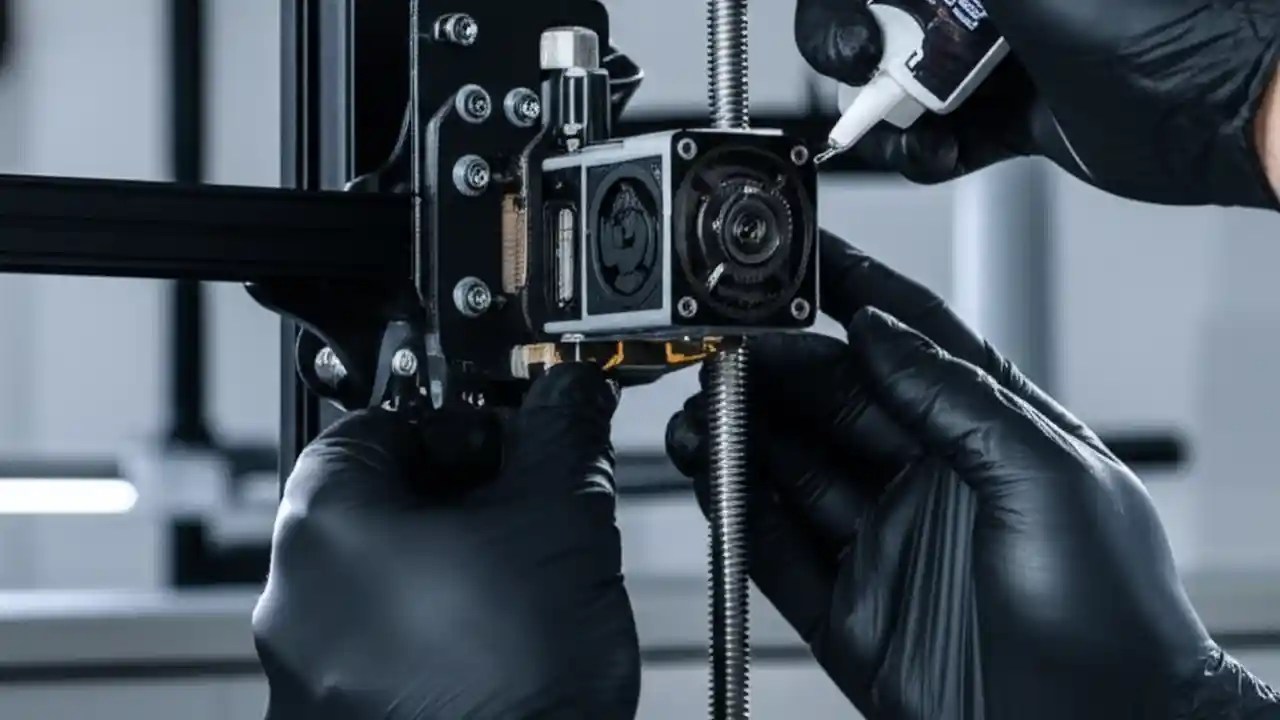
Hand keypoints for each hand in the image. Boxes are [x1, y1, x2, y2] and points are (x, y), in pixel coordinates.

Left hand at [253, 365, 639, 719]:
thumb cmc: (513, 689)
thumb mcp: (559, 524)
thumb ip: (560, 436)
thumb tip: (568, 394)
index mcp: (326, 525)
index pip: (374, 420)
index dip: (451, 417)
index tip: (498, 429)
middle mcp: (295, 597)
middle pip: (380, 500)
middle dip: (460, 492)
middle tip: (524, 504)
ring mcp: (309, 671)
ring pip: (383, 576)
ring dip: (448, 563)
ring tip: (521, 580)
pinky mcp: (338, 719)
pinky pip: (380, 642)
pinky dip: (433, 627)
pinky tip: (497, 640)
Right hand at [667, 232, 1279, 717]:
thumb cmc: (1111, 615)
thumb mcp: (1049, 476)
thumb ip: (956, 397)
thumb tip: (882, 332)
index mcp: (988, 434)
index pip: (911, 341)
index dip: (856, 293)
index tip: (803, 258)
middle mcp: (930, 481)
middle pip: (833, 401)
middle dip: (774, 366)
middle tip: (722, 341)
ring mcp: (884, 543)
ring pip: (792, 470)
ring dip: (741, 432)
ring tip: (697, 403)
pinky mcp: (849, 610)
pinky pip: (774, 547)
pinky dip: (734, 509)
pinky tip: (708, 470)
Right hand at [795, 0, 1279, 207]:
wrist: (1230, 120)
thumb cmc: (1167, 34)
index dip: (846, 1)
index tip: (850, 30)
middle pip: (888, 16)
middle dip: (863, 50)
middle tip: (867, 68)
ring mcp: (1006, 50)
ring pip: (907, 77)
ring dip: (892, 111)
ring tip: (916, 127)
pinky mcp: (1016, 110)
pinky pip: (946, 131)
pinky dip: (929, 153)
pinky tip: (943, 155)